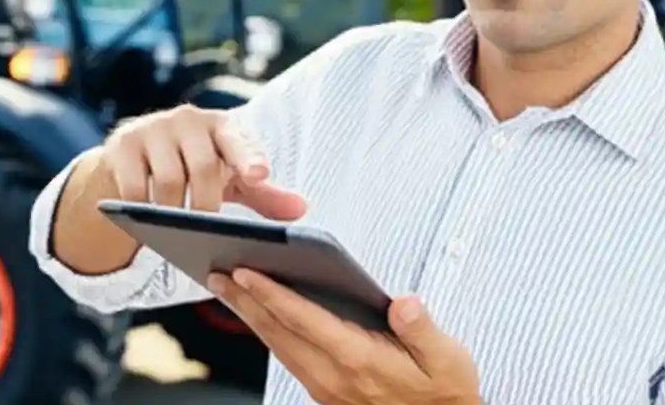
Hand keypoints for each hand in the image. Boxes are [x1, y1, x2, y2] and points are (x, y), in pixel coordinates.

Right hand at [98, 104, 307, 219]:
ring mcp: (153, 128)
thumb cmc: (195, 166)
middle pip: (203, 168)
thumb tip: (301, 211)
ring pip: (169, 180)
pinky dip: (143, 208)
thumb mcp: (230, 178)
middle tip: (205, 229)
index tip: (259, 175)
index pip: (240, 140)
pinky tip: (145, 218)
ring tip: (176, 228)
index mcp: (223, 126)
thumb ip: (263, 194)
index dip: (249, 157)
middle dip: (206, 204)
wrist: (135, 154)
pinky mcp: (123, 143)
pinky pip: (136, 186)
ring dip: (174, 211)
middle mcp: (189, 119)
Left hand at [209, 268, 480, 404]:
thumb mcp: (448, 360)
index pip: (304, 320)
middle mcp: (334, 376)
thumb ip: (423, 329)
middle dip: (244, 300)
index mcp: (359, 360)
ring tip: (228, 289)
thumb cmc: (445, 394)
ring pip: (278, 346)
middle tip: (216, 273)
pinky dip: (269, 333)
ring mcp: (326, 388)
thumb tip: (404, 302)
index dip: (271, 294)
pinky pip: (288, 357)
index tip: (244, 272)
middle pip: (278, 332)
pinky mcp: (326, 393)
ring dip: (250, 316)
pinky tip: (260, 317)